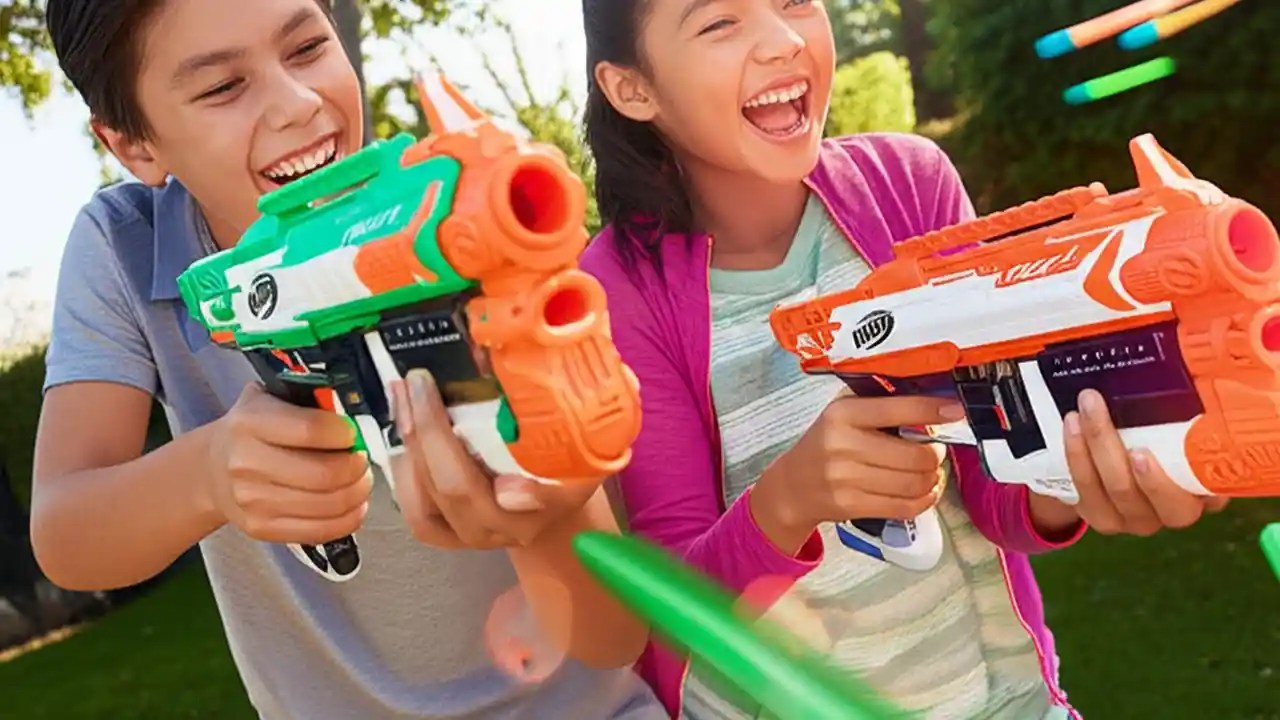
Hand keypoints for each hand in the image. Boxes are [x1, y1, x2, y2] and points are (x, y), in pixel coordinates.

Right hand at [205, 383, 372, 544]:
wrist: (212, 470)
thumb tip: (358, 413)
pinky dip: (348, 518)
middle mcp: (247, 463)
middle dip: (357, 466)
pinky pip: (320, 530)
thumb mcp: (270, 400)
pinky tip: (352, 504)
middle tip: (363, 459)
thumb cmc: (252, 432)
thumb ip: (309, 401)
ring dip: (357, 492)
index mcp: (250, 423)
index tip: (355, 433)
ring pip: (328, 504)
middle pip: (325, 473)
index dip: (345, 433)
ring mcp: (253, 500)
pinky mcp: (262, 528)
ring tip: (361, 480)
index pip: (311, 429)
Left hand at [388, 369, 599, 549]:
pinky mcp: (448, 536)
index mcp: (558, 501)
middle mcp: (512, 527)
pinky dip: (402, 476)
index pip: (547, 500)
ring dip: (409, 447)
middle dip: (432, 434)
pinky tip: (399, 434)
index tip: (510, 480)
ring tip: (401, 397)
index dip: (531, 494)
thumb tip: (621, 378)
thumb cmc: (567, 462)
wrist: (550, 503)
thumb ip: (602, 410)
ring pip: (430, 504)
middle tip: (419, 381)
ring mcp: (475, 536)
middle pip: (462, 492)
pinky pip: (418, 516)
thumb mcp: (593, 438)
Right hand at [752, 391, 963, 540]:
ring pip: (915, 483)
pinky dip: (925, 500)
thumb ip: (882, 409)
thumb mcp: (844, 415)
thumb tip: (936, 410)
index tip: (955, 410)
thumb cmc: (825, 445)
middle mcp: (843, 444)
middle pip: (916, 455)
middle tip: (935, 450)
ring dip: (932, 478)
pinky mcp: (852, 505)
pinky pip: (905, 506)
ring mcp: (846, 479)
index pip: (899, 409)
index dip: (933, 410)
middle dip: (936, 454)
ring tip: (929, 472)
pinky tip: (924, 491)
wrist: (792, 486)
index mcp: (844, 414)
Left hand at [1062, 389, 1228, 536]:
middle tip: (1099, 410)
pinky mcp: (1104, 519)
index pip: (1211, 490)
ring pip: (1118, 491)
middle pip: (1159, 497)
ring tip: (1081, 409)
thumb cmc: (1154, 436)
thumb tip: (1179, 369)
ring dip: (1095, 445)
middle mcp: (1176, 511)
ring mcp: (1138, 520)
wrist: (1112, 464)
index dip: (1190, 473)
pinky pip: (1088, 494)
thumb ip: (1183, 410)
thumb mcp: (1174, 424)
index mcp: (1205, 489)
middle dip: (1124, 453)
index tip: (1151, 449)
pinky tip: (1071, 428)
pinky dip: (1076, 457)